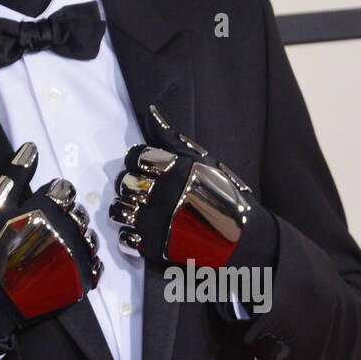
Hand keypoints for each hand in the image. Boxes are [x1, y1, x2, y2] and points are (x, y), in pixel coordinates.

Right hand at [0, 142, 101, 348]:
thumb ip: (14, 175)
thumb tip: (32, 147)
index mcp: (46, 211)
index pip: (64, 189)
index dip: (52, 194)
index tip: (38, 206)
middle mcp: (67, 232)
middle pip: (80, 212)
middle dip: (66, 214)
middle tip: (43, 227)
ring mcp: (76, 260)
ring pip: (90, 237)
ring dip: (77, 237)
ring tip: (55, 246)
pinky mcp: (80, 284)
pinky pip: (96, 265)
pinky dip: (86, 261)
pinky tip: (68, 263)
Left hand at [109, 105, 263, 267]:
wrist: (242, 238)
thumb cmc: (222, 195)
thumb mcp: (201, 161)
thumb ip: (169, 138)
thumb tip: (150, 113)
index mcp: (174, 170)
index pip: (136, 157)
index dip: (136, 161)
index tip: (145, 168)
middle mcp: (164, 194)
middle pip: (124, 183)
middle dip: (129, 184)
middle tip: (142, 190)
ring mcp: (158, 222)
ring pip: (119, 209)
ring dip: (125, 208)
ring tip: (139, 208)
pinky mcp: (155, 247)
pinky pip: (124, 238)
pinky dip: (129, 234)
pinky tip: (141, 230)